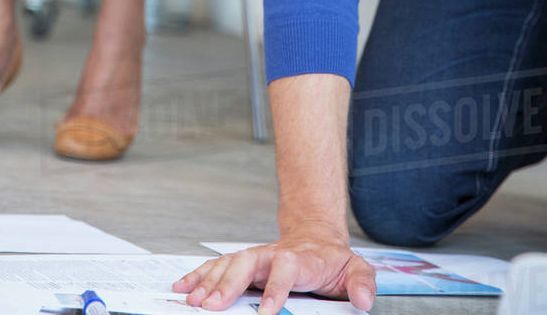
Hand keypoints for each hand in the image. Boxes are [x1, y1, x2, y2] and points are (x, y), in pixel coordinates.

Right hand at [172, 226, 375, 311]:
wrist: (316, 238)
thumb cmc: (333, 261)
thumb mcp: (356, 269)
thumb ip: (362, 283)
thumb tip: (364, 301)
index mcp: (300, 259)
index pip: (286, 269)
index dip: (275, 288)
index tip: (265, 313)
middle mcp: (272, 255)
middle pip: (247, 263)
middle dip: (228, 285)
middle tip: (211, 307)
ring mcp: (255, 258)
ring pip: (227, 265)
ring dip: (208, 282)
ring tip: (192, 301)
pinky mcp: (243, 264)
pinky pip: (217, 267)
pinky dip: (198, 276)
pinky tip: (182, 288)